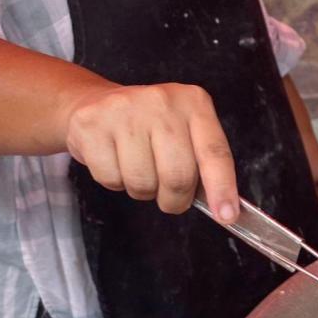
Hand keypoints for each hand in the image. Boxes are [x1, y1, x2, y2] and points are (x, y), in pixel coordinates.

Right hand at [62, 83, 239, 223]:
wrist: (95, 103)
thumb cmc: (149, 126)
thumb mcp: (185, 131)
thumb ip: (203, 162)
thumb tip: (222, 206)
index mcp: (194, 102)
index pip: (214, 152)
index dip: (222, 188)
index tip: (227, 216)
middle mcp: (162, 101)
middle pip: (177, 176)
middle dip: (175, 199)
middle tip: (171, 197)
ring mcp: (124, 111)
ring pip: (142, 183)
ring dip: (143, 191)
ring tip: (139, 169)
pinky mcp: (91, 125)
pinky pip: (111, 179)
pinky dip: (116, 183)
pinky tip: (116, 161)